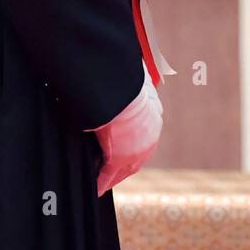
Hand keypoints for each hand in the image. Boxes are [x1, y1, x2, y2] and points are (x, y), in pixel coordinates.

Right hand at [91, 69, 163, 195]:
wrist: (122, 92)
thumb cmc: (125, 80)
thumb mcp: (136, 74)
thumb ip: (136, 74)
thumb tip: (132, 60)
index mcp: (153, 115)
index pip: (145, 133)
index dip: (134, 140)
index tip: (125, 144)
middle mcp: (149, 135)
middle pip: (137, 155)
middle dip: (126, 162)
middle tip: (111, 170)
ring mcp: (137, 150)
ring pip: (125, 168)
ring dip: (114, 174)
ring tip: (102, 182)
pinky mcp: (121, 159)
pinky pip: (109, 175)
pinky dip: (102, 182)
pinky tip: (96, 189)